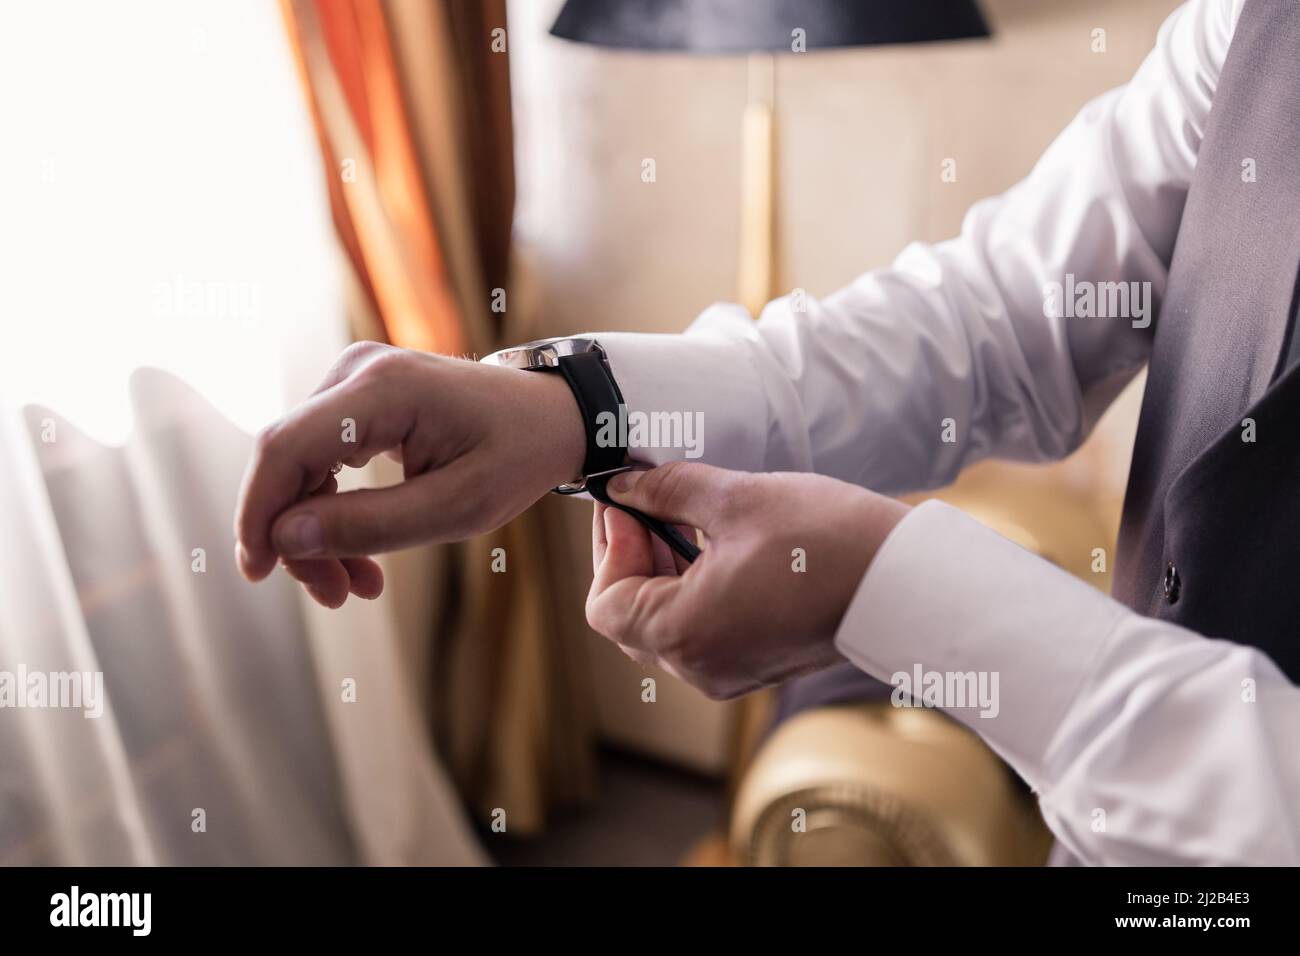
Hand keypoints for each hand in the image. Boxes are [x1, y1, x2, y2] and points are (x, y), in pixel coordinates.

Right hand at [234, 341, 585, 606]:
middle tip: (335, 596)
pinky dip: (333, 510)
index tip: (257, 573)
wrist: (552, 416)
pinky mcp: (359, 397)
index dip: (258, 513)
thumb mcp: (457, 507)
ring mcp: (355, 380)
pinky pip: (322, 459)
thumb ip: (371, 525)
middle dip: (298, 537)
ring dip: (317, 532)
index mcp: (383, 389)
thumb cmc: (516, 456)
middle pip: (287, 462)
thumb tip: (284, 538)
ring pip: (300, 467)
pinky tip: (358, 557)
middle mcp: (357, 372)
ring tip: (355, 587)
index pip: (284, 448)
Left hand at [587, 462, 908, 698]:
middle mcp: (700, 667)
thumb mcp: (735, 499)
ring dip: (661, 569)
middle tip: (645, 500)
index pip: (606, 602)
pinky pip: (700, 631)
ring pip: (664, 624)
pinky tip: (712, 543)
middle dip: (631, 555)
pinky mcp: (755, 663)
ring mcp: (729, 672)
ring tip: (681, 516)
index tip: (625, 500)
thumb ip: (665, 490)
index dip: (609, 547)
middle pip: (630, 616)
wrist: (908, 584)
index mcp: (685, 634)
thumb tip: (622, 484)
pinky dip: (692, 589)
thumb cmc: (826, 539)